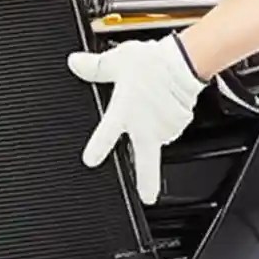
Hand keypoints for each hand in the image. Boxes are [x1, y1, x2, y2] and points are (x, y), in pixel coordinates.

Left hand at [67, 34, 206, 204]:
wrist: (183, 61)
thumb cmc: (151, 62)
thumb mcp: (116, 61)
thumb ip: (95, 68)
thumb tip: (75, 64)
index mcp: (123, 112)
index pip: (105, 135)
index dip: (97, 149)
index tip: (90, 161)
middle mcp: (144, 126)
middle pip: (147, 162)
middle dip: (147, 183)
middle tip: (148, 197)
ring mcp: (163, 129)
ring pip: (158, 136)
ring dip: (155, 128)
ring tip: (152, 102)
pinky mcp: (179, 125)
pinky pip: (171, 127)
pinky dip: (167, 119)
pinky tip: (164, 103)